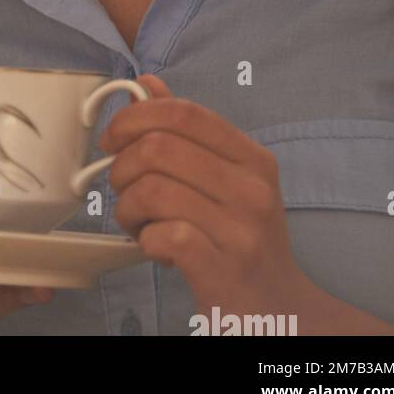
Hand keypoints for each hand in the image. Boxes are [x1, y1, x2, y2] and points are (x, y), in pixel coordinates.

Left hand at [101, 74, 312, 318]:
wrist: (280, 309)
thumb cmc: (241, 237)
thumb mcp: (225, 180)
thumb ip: (185, 133)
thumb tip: (146, 84)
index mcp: (252, 159)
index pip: (184, 113)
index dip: (136, 116)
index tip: (113, 138)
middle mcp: (253, 190)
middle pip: (159, 148)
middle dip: (122, 167)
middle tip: (121, 187)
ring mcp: (241, 231)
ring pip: (152, 191)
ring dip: (127, 207)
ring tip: (135, 221)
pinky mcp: (223, 270)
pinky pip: (162, 235)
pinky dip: (145, 239)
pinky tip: (155, 246)